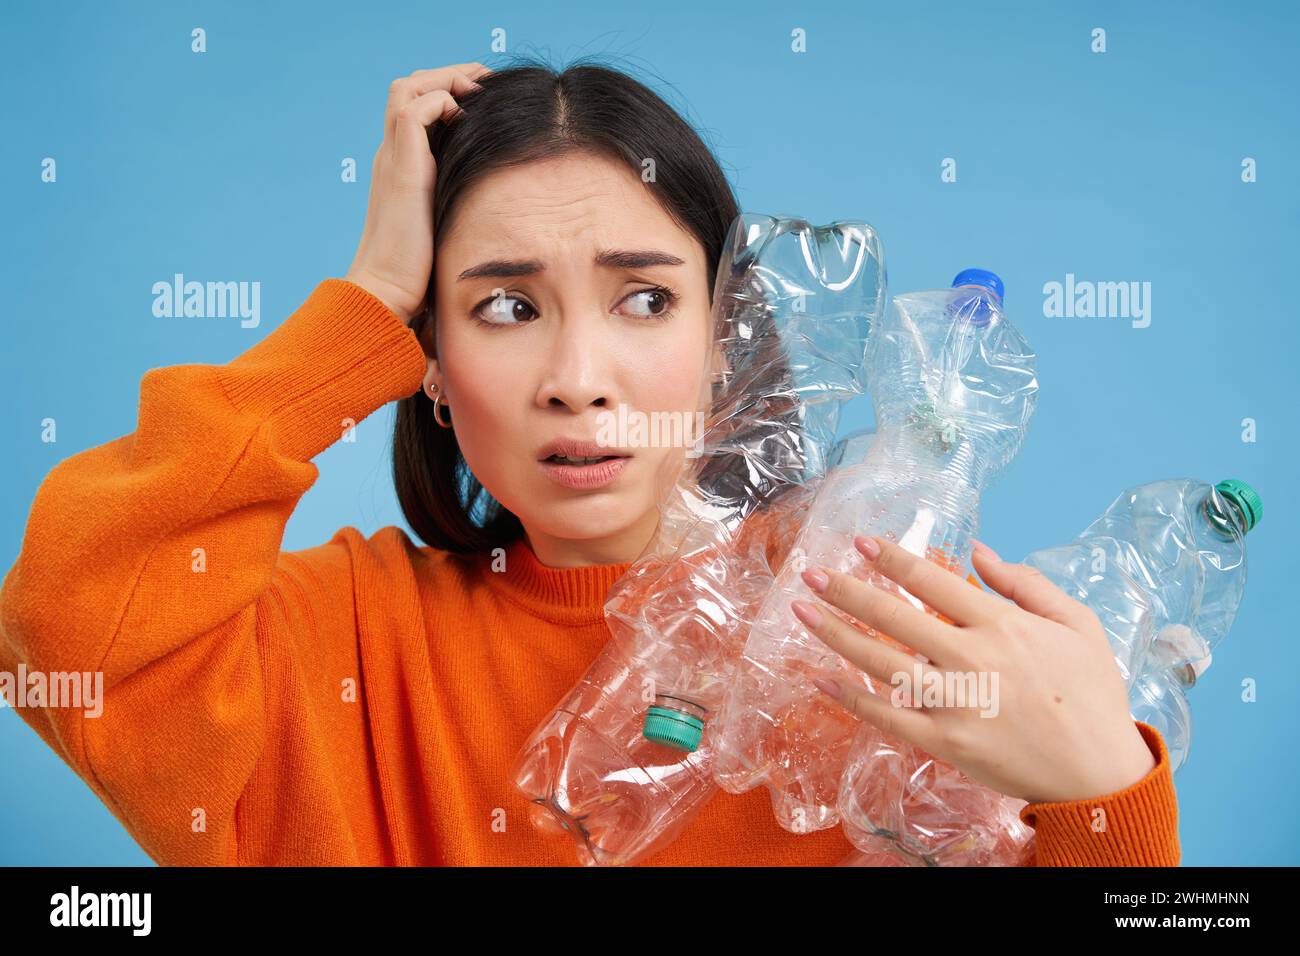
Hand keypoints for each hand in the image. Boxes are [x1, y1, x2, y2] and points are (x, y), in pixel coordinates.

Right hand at [345, 62, 491, 324]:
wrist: (388, 291)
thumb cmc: (420, 273)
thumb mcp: (448, 227)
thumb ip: (463, 205)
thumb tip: (503, 208)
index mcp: (402, 166)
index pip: (419, 107)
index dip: (450, 93)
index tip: (487, 98)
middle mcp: (393, 155)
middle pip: (411, 87)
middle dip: (450, 75)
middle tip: (488, 81)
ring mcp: (392, 158)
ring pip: (408, 88)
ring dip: (446, 79)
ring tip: (480, 88)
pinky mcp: (400, 167)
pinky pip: (415, 109)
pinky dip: (442, 101)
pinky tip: (467, 117)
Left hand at [790, 535, 1156, 804]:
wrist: (1102, 772)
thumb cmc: (1093, 693)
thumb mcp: (1077, 624)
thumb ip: (1026, 583)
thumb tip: (978, 551)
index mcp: (1003, 625)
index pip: (933, 583)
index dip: (893, 560)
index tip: (860, 543)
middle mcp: (973, 659)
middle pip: (895, 618)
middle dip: (848, 592)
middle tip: (810, 573)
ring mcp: (956, 703)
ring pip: (882, 662)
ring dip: (837, 634)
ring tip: (802, 612)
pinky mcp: (946, 742)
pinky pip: (888, 717)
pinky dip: (851, 698)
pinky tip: (818, 679)